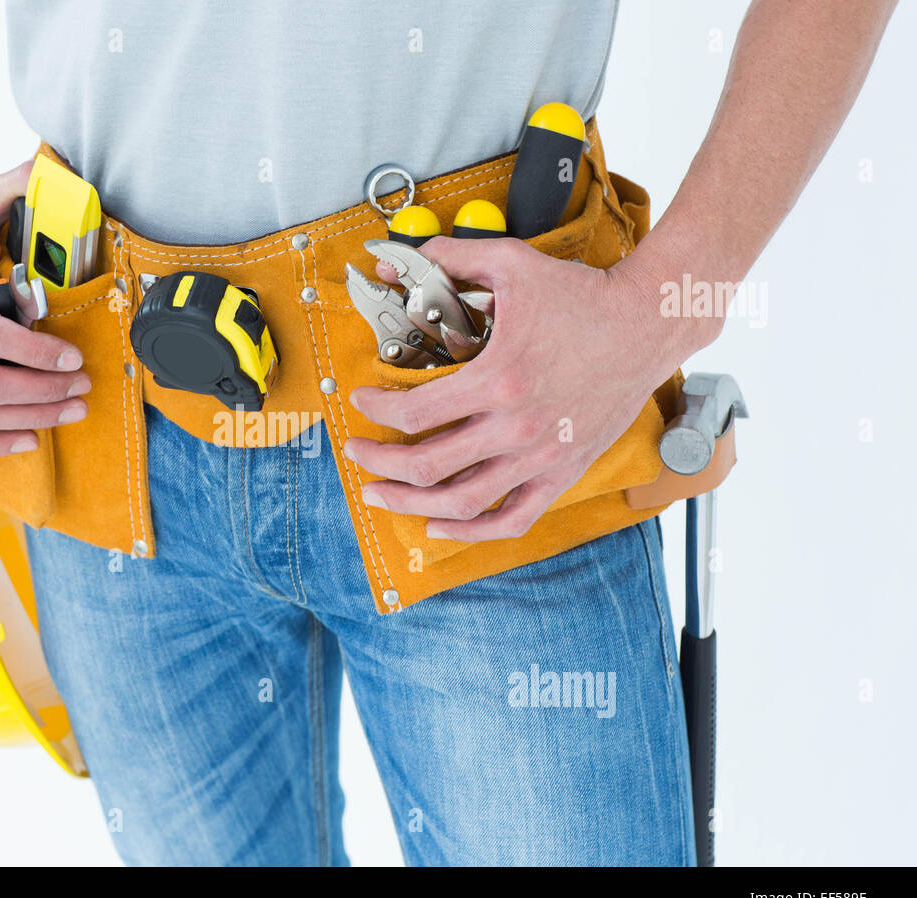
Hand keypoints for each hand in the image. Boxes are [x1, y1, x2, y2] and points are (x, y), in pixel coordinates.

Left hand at [344, 235, 681, 541]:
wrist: (649, 322)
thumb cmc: (583, 295)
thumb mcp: (512, 264)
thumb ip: (451, 259)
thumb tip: (401, 259)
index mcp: (498, 380)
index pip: (412, 413)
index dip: (374, 411)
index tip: (360, 404)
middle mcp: (517, 428)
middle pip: (426, 466)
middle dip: (378, 463)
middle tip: (356, 453)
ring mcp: (541, 457)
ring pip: (461, 503)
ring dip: (410, 503)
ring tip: (380, 494)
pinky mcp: (563, 473)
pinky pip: (512, 519)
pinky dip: (471, 531)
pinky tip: (439, 526)